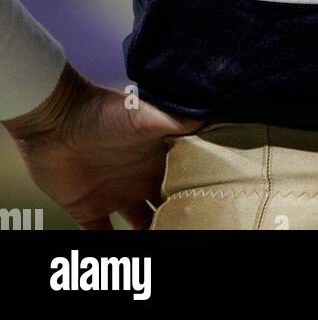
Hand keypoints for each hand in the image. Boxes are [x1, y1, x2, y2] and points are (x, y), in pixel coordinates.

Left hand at [4, 63, 203, 229]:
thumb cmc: (101, 113)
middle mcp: (140, 179)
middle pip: (165, 206)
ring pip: (140, 225)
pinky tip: (121, 258)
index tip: (210, 206)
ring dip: (150, 233)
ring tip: (166, 239)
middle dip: (176, 217)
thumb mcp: (143, 115)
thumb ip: (175, 119)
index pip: (183, 181)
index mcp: (157, 158)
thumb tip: (207, 117)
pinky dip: (109, 249)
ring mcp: (114, 195)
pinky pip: (100, 237)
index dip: (195, 194)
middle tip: (193, 226)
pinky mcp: (87, 209)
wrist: (53, 118)